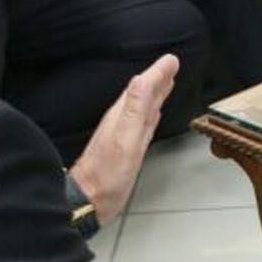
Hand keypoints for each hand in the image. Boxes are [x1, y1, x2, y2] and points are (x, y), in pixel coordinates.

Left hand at [66, 53, 178, 221]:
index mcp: (123, 116)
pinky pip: (143, 124)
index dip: (157, 72)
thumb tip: (142, 78)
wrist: (90, 201)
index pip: (142, 87)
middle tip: (171, 65)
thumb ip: (135, 109)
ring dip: (155, 94)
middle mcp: (122, 122)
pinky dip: (151, 114)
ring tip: (166, 82)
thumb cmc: (107, 175)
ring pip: (143, 108)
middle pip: (143, 94)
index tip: (171, 60)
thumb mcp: (125, 139)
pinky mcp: (127, 148)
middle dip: (158, 78)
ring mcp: (124, 135)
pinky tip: (154, 114)